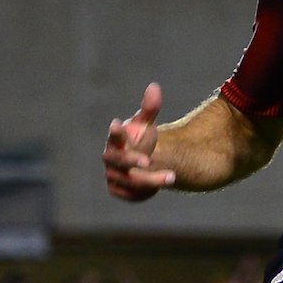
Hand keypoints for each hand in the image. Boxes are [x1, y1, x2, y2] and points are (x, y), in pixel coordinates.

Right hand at [103, 83, 173, 201]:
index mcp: (116, 140)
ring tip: (172, 176)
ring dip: (150, 180)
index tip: (116, 124)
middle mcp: (110, 158)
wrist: (139, 162)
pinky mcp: (117, 190)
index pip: (114, 135)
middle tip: (149, 161)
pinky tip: (157, 187)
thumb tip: (154, 87)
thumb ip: (150, 108)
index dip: (115, 131)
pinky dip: (146, 192)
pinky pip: (131, 195)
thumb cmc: (140, 139)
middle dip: (133, 161)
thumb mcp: (147, 124)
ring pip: (129, 181)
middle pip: (118, 161)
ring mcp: (112, 175)